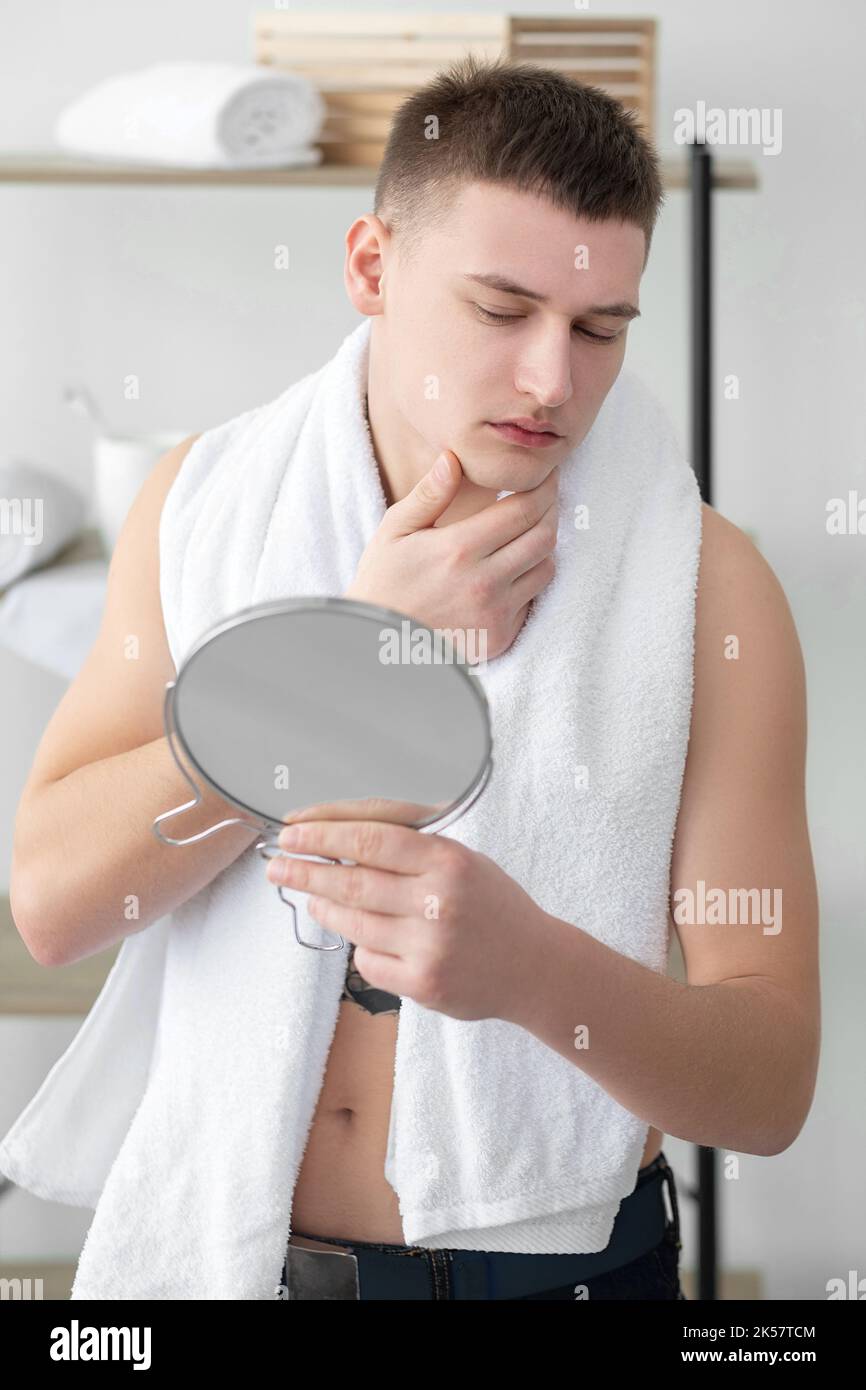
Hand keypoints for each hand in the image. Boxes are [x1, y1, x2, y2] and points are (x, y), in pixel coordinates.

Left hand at [266, 818, 549, 1023]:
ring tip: (308, 896)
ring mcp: (429, 946)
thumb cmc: (492, 904)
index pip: (370, 839)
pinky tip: (361, 935)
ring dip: (322, 906)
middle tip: (276, 864)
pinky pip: (367, 960)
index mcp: (448, 860)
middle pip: (351, 881)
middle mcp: (438, 902)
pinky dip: (358, 945)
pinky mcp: (423, 984)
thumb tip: (336, 840)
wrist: (534, 966)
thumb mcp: (462, 858)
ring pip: (352, 923)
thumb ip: (408, 849)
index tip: (292, 831)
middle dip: (304, 871)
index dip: (323, 834)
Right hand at [346, 451, 558, 660]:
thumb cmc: (383, 581)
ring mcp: (495, 613)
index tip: (546, 474)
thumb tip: (453, 458)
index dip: (543, 486)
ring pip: (546, 568)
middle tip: (546, 496)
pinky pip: (532, 599)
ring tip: (529, 530)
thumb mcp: (395, 530)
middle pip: (544, 536)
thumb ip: (428, 494)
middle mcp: (485, 583)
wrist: (375, 642)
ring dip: (544, 545)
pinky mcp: (500, 636)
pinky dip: (530, 578)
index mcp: (460, 549)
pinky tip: (513, 565)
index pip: (524, 509)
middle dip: (552, 510)